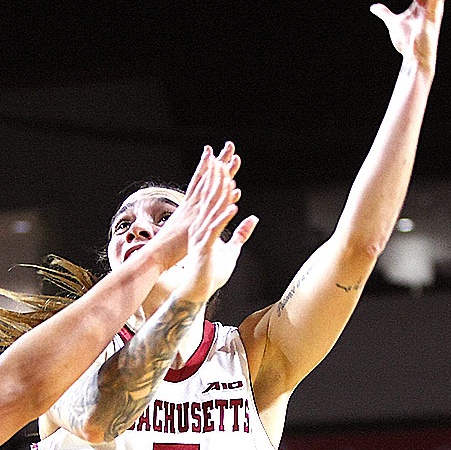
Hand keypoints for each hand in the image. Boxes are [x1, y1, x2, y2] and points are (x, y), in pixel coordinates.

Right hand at [142, 142, 240, 268]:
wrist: (153, 258)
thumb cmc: (165, 249)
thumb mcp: (180, 233)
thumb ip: (188, 224)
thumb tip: (191, 221)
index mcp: (188, 208)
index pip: (200, 183)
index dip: (209, 168)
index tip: (217, 154)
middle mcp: (190, 206)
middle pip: (207, 179)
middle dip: (219, 162)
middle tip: (230, 145)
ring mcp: (193, 215)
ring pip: (212, 190)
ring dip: (224, 175)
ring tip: (235, 160)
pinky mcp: (196, 227)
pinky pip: (214, 213)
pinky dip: (225, 202)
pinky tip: (237, 192)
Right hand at [177, 160, 257, 303]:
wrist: (197, 291)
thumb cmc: (211, 273)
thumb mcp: (231, 250)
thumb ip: (241, 234)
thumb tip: (252, 219)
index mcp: (205, 225)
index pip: (213, 198)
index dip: (219, 180)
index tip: (224, 162)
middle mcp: (201, 227)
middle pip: (210, 198)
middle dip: (217, 178)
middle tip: (223, 157)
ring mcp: (201, 236)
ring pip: (212, 210)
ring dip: (222, 193)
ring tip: (230, 177)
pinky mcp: (204, 247)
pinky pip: (215, 229)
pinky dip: (224, 217)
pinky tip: (234, 206)